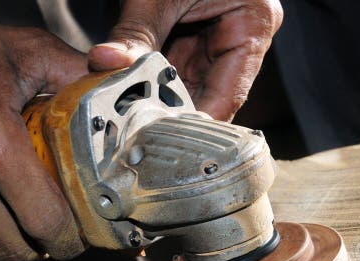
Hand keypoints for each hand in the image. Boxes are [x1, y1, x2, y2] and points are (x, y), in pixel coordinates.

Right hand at [0, 9, 87, 260]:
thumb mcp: (20, 52)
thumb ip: (74, 73)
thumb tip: (118, 81)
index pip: (47, 222)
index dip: (72, 237)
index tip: (83, 232)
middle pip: (18, 250)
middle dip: (46, 247)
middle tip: (59, 232)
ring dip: (12, 249)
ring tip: (25, 226)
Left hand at [88, 0, 282, 120]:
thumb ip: (135, 32)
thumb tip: (104, 65)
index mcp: (255, 22)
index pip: (231, 92)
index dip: (199, 119)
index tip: (168, 139)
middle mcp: (245, 35)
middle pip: (213, 93)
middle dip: (176, 110)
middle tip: (144, 134)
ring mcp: (223, 37)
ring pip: (194, 85)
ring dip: (164, 99)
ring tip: (136, 118)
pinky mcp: (200, 36)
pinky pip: (180, 69)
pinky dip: (157, 81)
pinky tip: (137, 96)